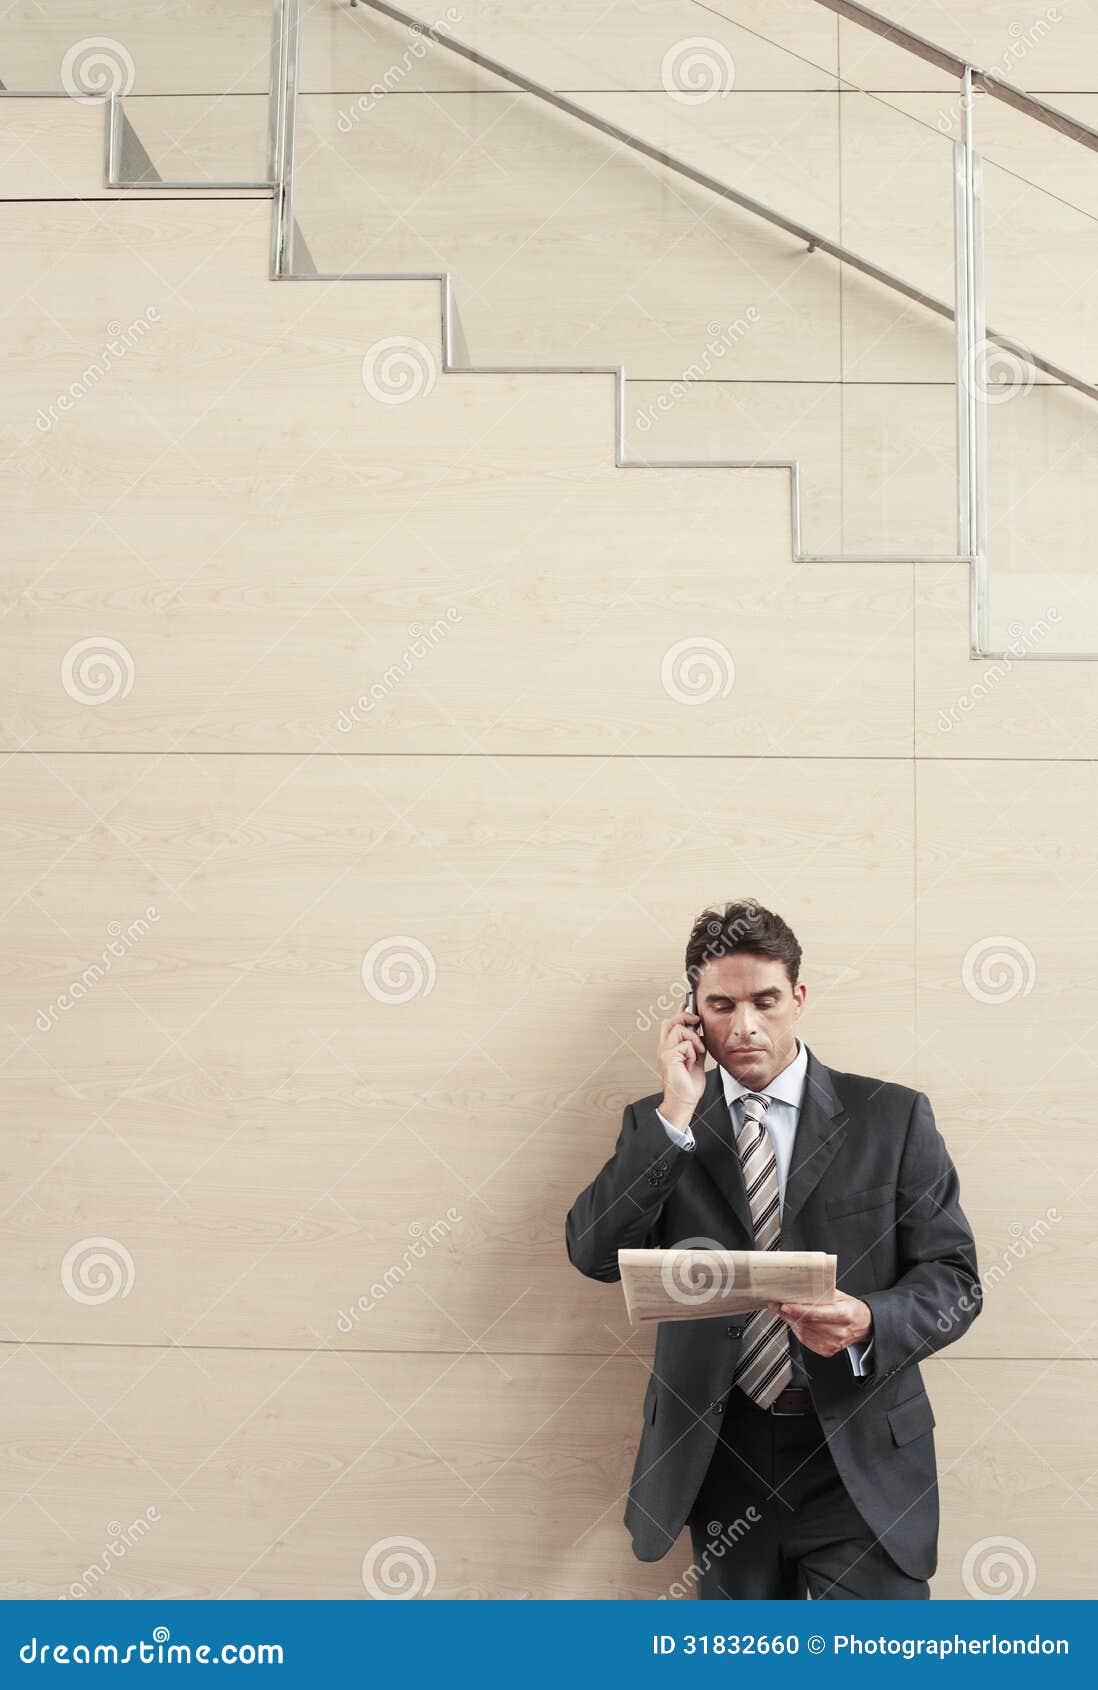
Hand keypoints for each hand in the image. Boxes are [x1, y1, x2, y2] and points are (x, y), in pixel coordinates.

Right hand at [657, 1007, 705, 1125]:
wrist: (684, 1101)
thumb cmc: (688, 1085)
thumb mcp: (696, 1060)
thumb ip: (696, 1046)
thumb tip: (701, 1034)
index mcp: (670, 1048)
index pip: (671, 1025)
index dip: (679, 1012)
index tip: (685, 1004)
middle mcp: (664, 1048)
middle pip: (671, 1021)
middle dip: (686, 1017)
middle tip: (697, 1022)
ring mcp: (665, 1052)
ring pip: (680, 1029)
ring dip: (694, 1039)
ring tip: (697, 1053)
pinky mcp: (669, 1058)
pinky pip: (685, 1044)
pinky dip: (693, 1052)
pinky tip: (692, 1062)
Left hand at [769, 1290, 872, 1357]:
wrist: (864, 1326)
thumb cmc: (852, 1309)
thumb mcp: (841, 1296)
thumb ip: (823, 1293)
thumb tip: (802, 1288)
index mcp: (844, 1315)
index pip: (816, 1313)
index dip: (798, 1310)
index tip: (785, 1305)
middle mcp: (838, 1332)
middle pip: (807, 1323)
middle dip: (789, 1314)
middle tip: (777, 1304)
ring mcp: (832, 1343)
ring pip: (803, 1332)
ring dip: (791, 1321)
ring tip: (784, 1311)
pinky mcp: (826, 1351)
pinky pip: (806, 1340)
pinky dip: (798, 1330)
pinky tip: (797, 1322)